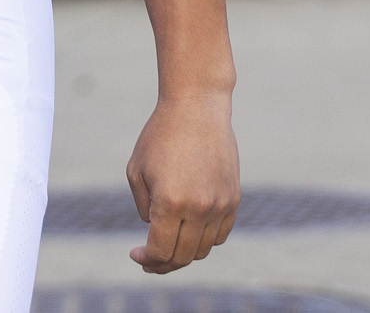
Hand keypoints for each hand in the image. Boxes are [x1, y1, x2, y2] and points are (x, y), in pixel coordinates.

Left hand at [125, 91, 238, 272]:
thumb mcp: (137, 172)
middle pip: (182, 257)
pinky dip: (205, 239)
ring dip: (184, 252)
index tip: (136, 253)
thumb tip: (155, 231)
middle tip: (150, 258)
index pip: (160, 252)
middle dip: (162, 263)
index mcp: (170, 202)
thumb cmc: (160, 136)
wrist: (197, 107)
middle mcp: (198, 207)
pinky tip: (190, 230)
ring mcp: (220, 204)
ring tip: (170, 243)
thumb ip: (144, 209)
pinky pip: (221, 234)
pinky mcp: (233, 197)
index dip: (146, 260)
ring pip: (203, 249)